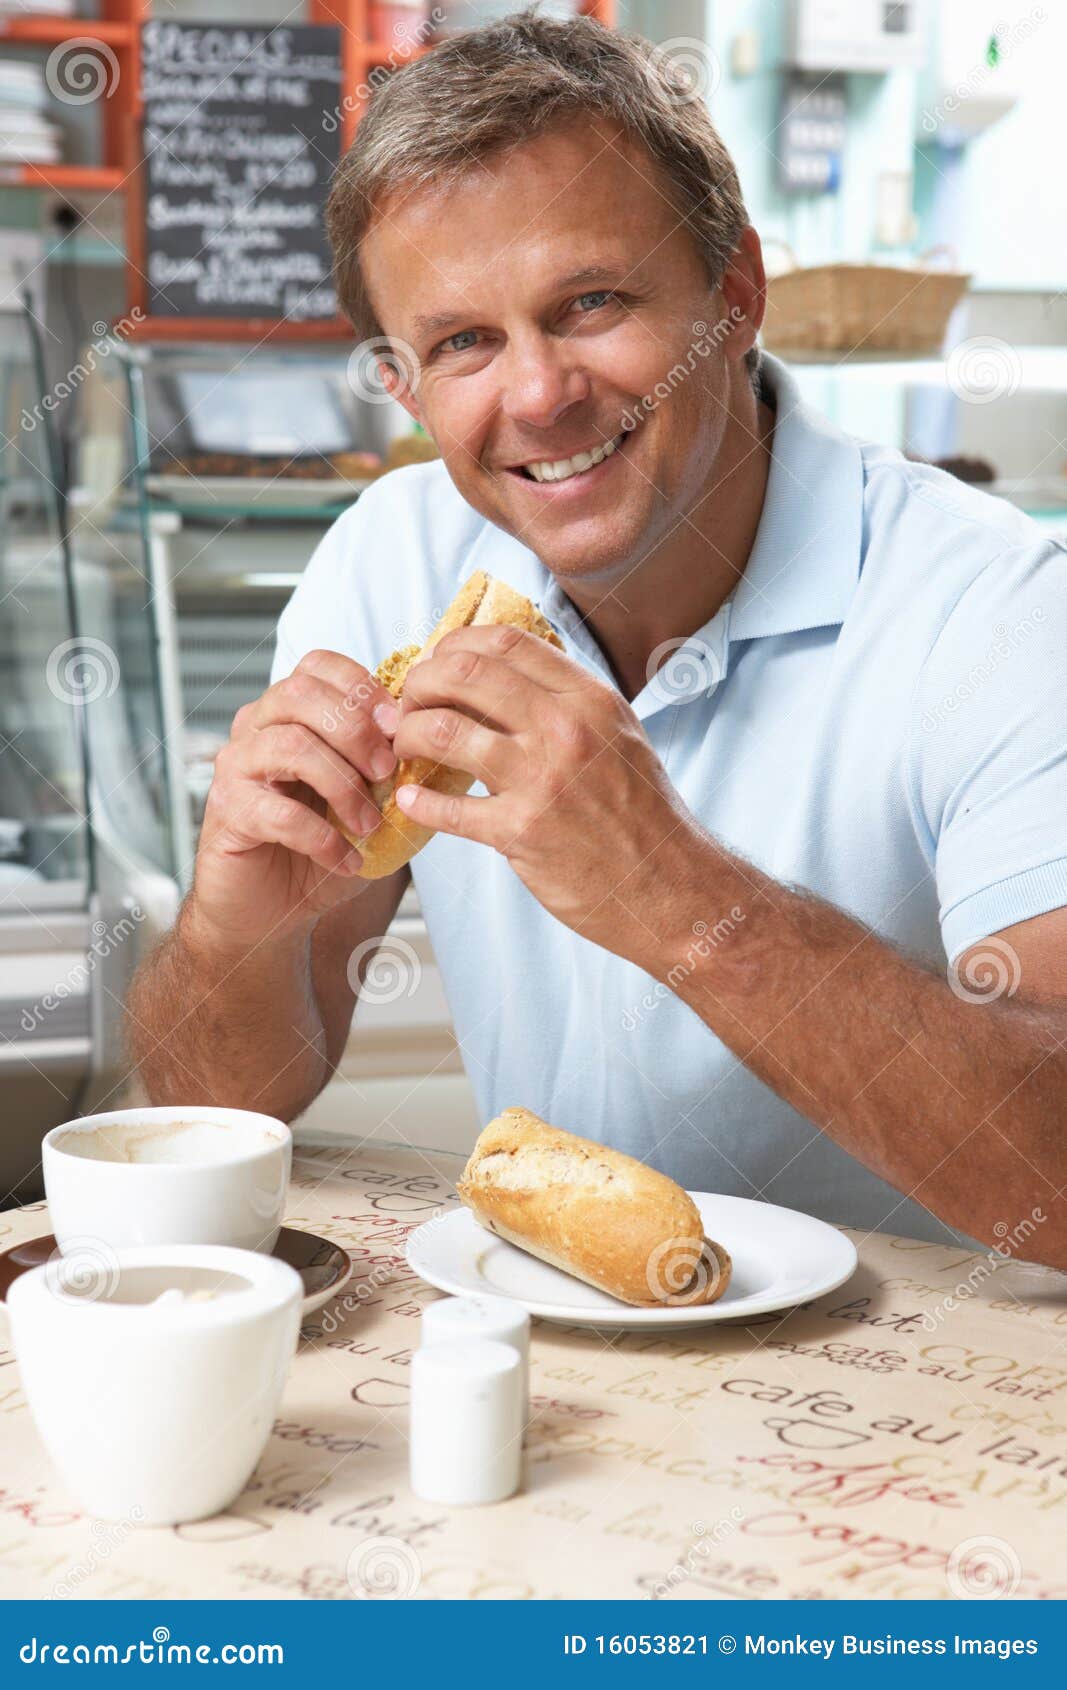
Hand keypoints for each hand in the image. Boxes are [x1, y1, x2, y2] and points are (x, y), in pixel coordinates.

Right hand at [192, 649, 399, 949]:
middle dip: (355, 729)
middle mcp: (255, 729)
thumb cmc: (318, 848)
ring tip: (370, 824)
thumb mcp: (366, 802)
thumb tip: (447, 750)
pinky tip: (348, 862)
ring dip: (343, 785)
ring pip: (290, 746)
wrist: (268, 909)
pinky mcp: (228, 812)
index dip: (362, 688)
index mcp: (288, 712)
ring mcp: (236, 767)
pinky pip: (281, 813)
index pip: (318, 666)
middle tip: (386, 772)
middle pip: (300, 693)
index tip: (399, 726)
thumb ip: (393, 771)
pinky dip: (325, 839)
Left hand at [391, 623, 700, 963]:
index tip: (436, 665)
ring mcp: (542, 779)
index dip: (454, 645)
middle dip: (420, 683)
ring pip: (444, 731)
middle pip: (464, 673)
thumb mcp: (616, 736)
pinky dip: (418, 803)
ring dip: (408, 737)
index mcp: (588, 698)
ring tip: (403, 750)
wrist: (670, 886)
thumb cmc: (640, 813)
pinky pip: (448, 808)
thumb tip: (503, 672)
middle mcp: (565, 728)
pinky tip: (410, 802)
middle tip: (406, 705)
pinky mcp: (522, 832)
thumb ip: (567, 701)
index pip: (505, 642)